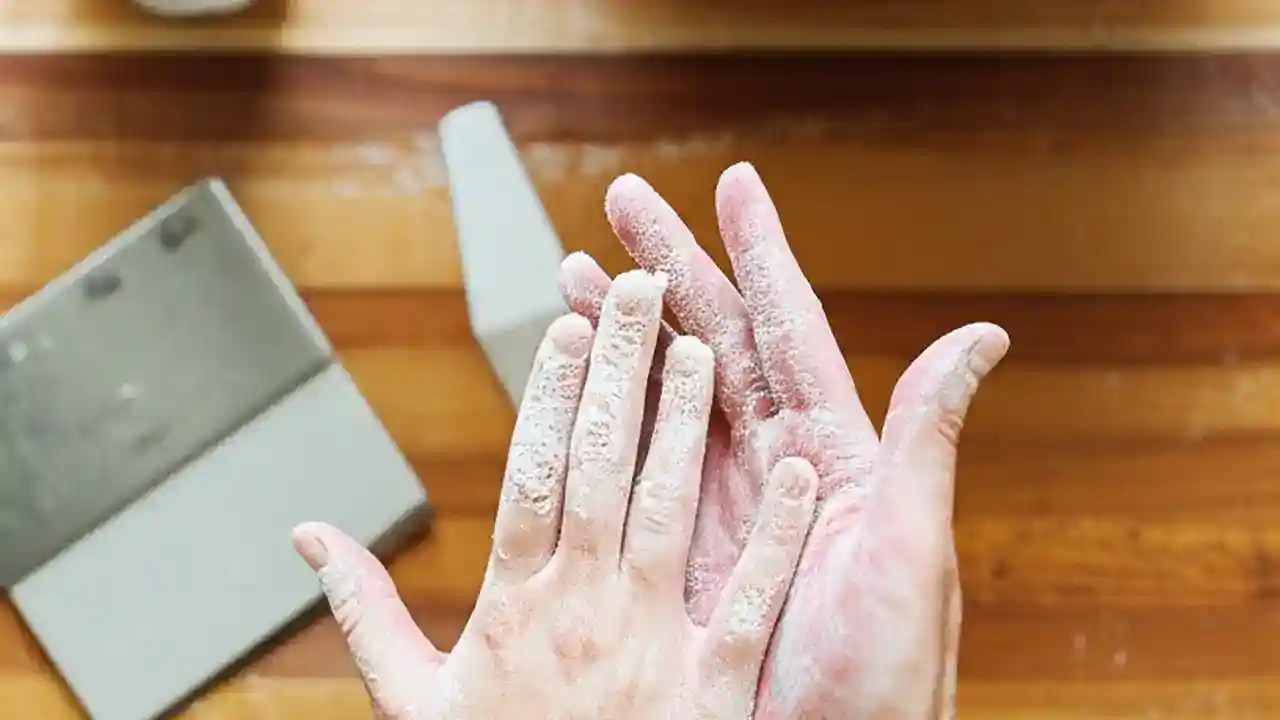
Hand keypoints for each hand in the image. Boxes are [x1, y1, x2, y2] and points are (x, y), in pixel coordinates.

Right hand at [292, 271, 818, 718]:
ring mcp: (651, 647)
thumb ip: (363, 613)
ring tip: (698, 343)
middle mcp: (583, 610)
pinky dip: (777, 539)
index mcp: (515, 607)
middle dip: (617, 370)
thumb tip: (307, 536)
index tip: (565, 323)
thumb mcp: (410, 702)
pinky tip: (798, 474)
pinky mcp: (711, 695)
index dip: (549, 393)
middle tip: (636, 284)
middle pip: (598, 467)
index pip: (531, 473)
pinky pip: (747, 605)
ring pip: (668, 512)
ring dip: (684, 424)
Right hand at [559, 163, 1008, 718]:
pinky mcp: (684, 552)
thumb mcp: (911, 556)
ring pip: (666, 392)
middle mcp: (777, 469)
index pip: (788, 329)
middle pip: (713, 342)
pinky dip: (604, 412)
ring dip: (626, 331)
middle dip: (670, 269)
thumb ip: (927, 442)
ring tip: (582, 277)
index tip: (732, 186)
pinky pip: (636, 464)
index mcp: (833, 456)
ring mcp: (727, 507)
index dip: (758, 252)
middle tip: (623, 206)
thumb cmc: (884, 681)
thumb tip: (983, 334)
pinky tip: (576, 379)